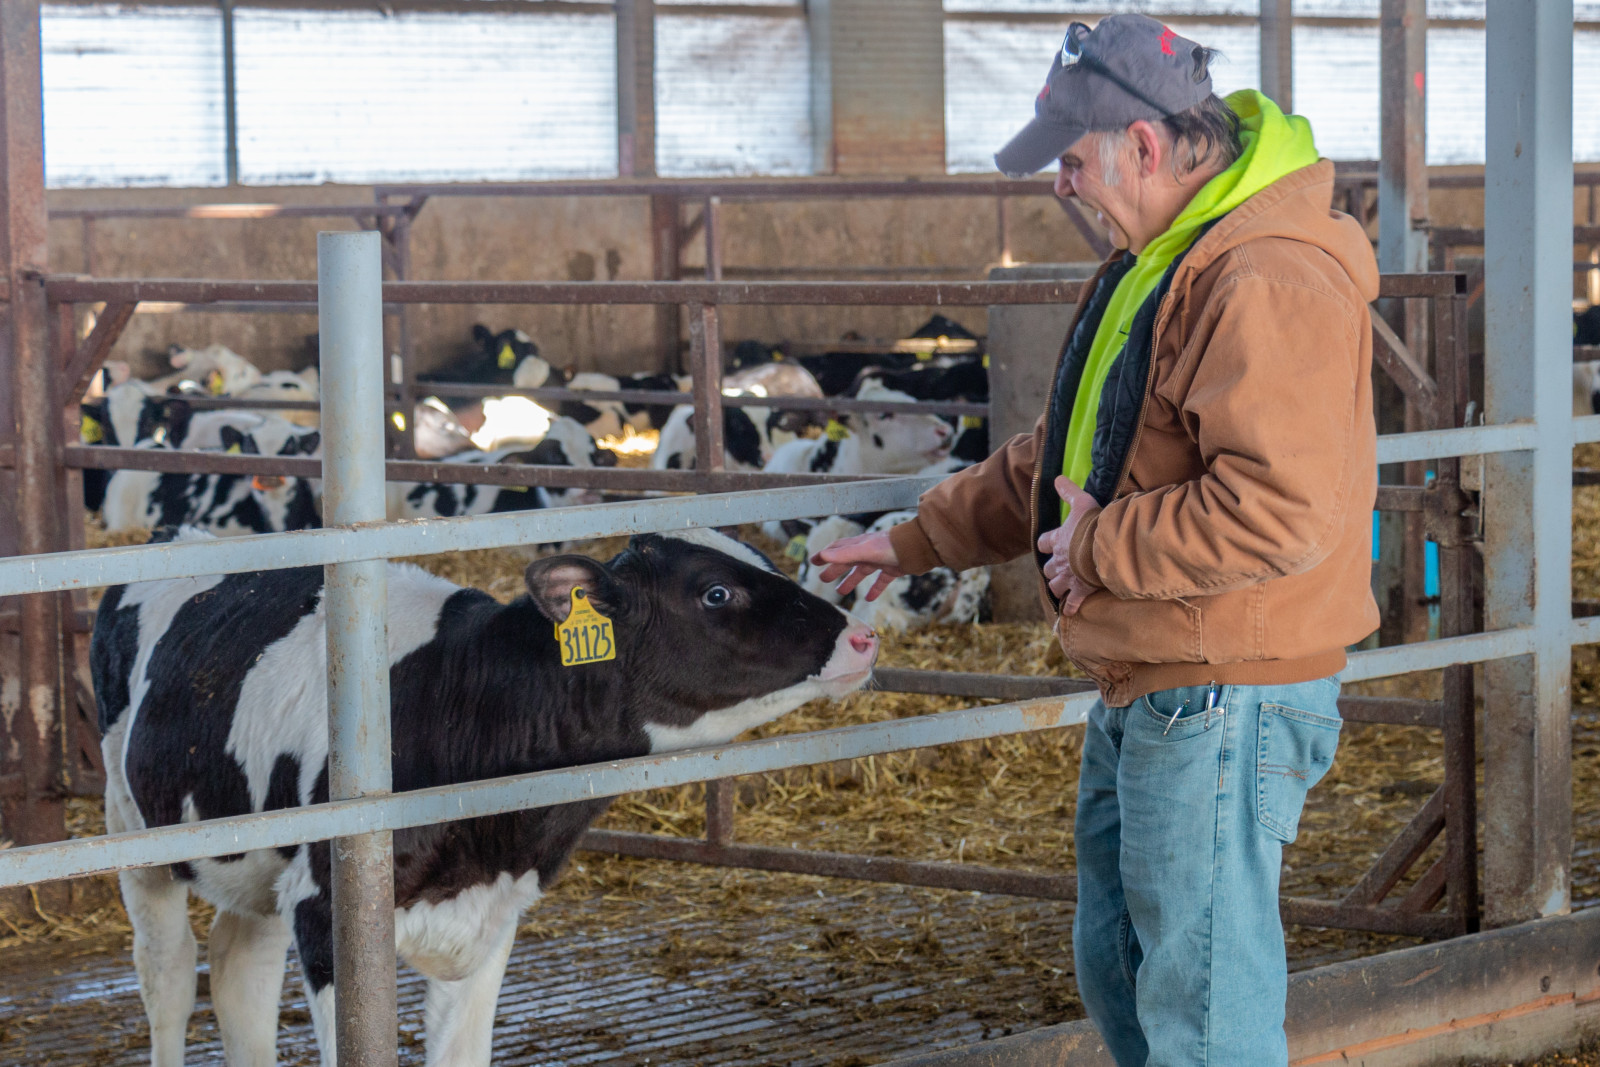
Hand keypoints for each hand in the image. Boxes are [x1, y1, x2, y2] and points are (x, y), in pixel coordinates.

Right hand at [810, 531, 905, 601]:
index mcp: (859, 545)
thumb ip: (845, 554)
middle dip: (835, 569)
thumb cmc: (892, 546)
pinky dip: (874, 589)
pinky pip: (881, 581)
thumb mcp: (865, 550)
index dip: (825, 555)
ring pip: (862, 572)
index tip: (814, 561)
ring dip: (851, 581)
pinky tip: (870, 599)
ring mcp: (880, 560)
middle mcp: (868, 551)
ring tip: (841, 592)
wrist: (919, 547)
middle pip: (847, 561)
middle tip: (823, 579)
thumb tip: (823, 555)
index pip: (837, 549)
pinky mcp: (893, 569)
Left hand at [1037, 476, 1097, 615]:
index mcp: (1058, 540)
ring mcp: (1069, 577)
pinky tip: (1070, 611)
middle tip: (1059, 570)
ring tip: (1063, 589)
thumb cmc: (1093, 523)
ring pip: (1055, 587)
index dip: (1045, 544)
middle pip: (1048, 569)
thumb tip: (1057, 477)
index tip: (1048, 545)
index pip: (1044, 543)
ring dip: (1058, 588)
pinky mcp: (1080, 590)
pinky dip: (1070, 607)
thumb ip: (1069, 491)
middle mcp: (1060, 561)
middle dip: (1052, 570)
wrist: (1104, 547)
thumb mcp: (1081, 502)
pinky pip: (1071, 604)